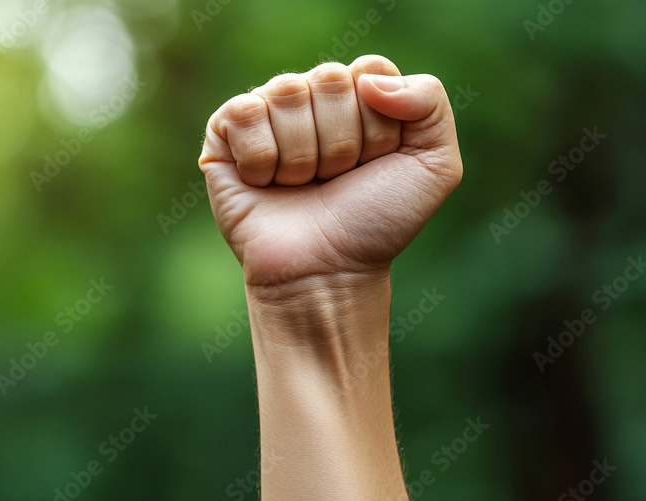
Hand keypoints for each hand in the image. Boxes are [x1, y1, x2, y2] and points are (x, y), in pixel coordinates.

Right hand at [198, 55, 462, 297]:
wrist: (325, 271)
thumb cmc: (375, 222)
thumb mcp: (435, 165)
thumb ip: (430, 100)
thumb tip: (368, 79)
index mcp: (358, 96)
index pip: (369, 69)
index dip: (377, 124)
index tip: (373, 164)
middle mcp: (311, 98)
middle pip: (329, 79)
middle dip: (341, 142)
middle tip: (335, 180)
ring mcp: (267, 113)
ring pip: (287, 93)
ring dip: (303, 156)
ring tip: (302, 186)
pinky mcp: (224, 134)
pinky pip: (245, 112)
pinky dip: (262, 158)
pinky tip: (265, 183)